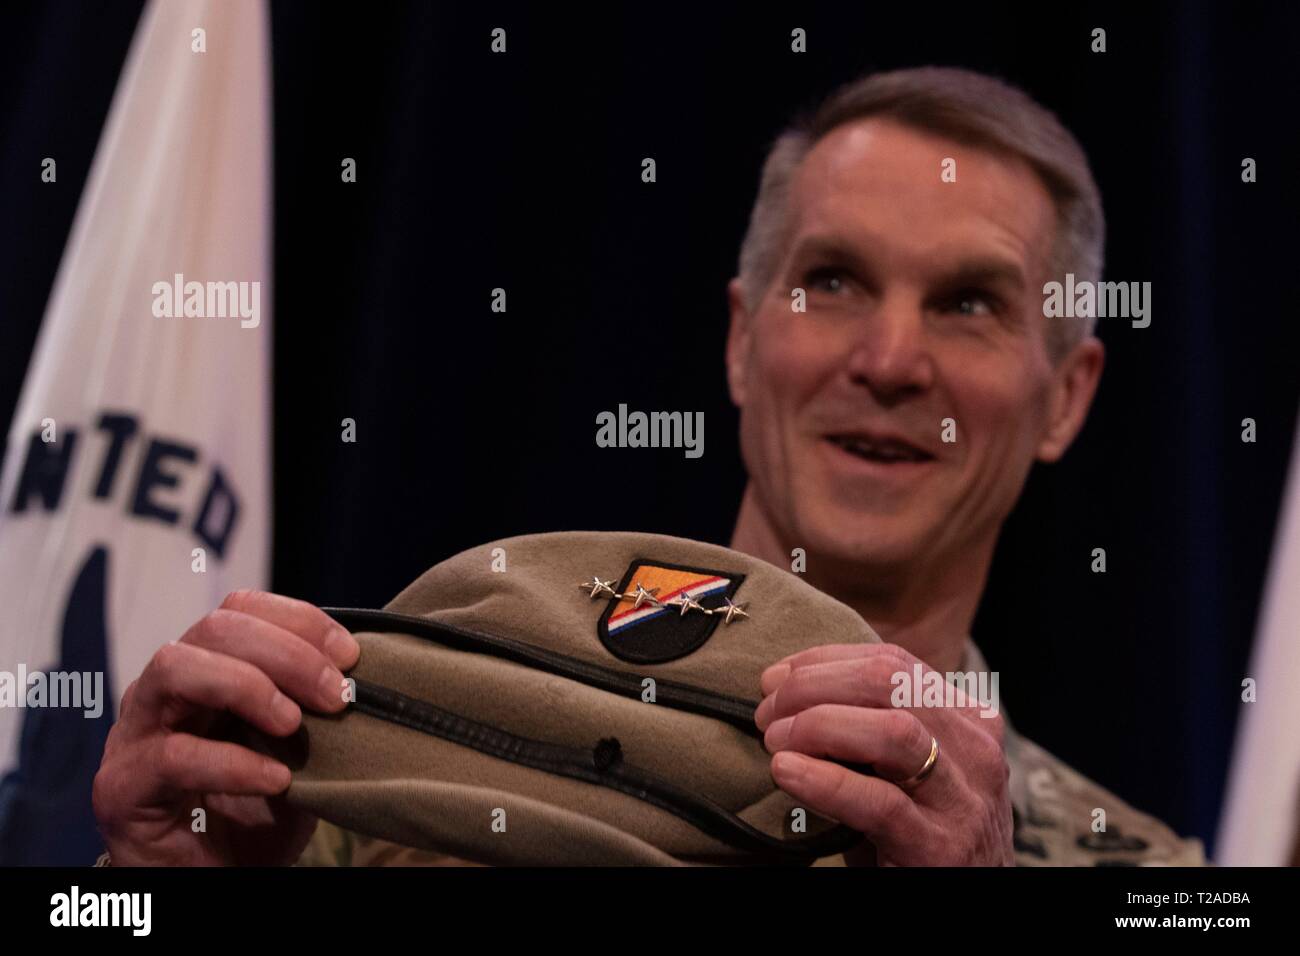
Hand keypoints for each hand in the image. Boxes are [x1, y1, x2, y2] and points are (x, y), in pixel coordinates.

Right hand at [92, 590, 358, 864]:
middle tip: (334, 695)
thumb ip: (313, 706)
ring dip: (247, 686)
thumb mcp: (297, 749)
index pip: (242, 609)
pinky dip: (232, 763)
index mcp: (206, 668)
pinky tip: (276, 779)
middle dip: (286, 653)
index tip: (350, 655)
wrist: (215, 879)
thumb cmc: (256, 812)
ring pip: (175, 668)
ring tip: (292, 723)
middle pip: (215, 628)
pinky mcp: (122, 787)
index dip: (300, 621)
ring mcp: (134, 733)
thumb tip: (358, 671)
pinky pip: (172, 756)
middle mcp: (164, 690)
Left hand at [756, 643, 1013, 865]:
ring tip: (775, 740)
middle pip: (886, 683)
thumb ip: (869, 726)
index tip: (774, 680)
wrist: (969, 898)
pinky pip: (880, 802)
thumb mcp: (906, 768)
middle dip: (813, 687)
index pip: (889, 662)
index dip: (822, 662)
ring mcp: (962, 799)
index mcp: (966, 720)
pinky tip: (787, 772)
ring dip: (818, 725)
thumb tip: (785, 693)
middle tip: (767, 714)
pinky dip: (825, 781)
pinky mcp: (941, 846)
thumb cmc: (920, 830)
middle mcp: (974, 750)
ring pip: (891, 731)